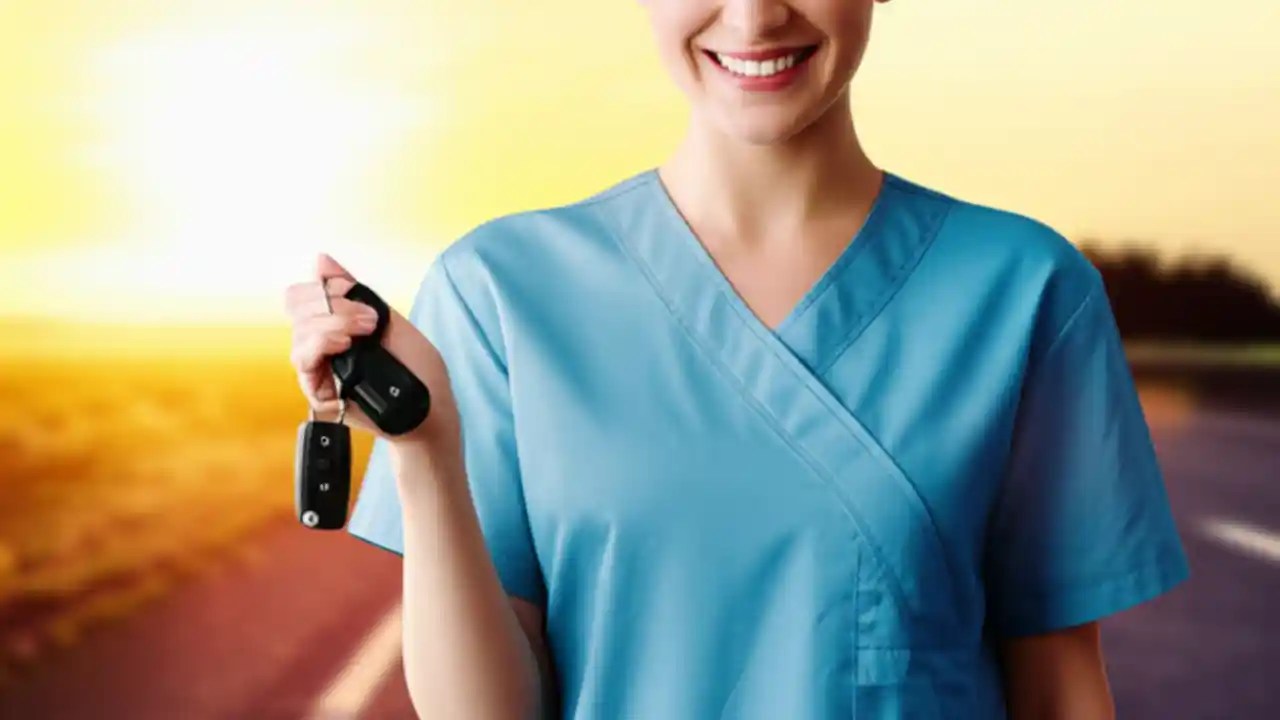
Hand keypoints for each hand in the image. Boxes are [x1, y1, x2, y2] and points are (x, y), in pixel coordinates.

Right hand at [284, 253, 460, 455]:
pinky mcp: (319, 393)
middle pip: (296, 308)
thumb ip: (353, 290)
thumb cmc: (415, 366)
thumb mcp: (388, 318)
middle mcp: (320, 344)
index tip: (357, 297)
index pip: (303, 294)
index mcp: (334, 322)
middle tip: (369, 320)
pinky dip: (322, 345)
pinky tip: (344, 345)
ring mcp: (318, 368)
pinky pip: (304, 362)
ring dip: (333, 324)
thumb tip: (320, 259)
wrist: (430, 404)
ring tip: (364, 332)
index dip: (324, 288)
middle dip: (332, 305)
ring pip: (300, 334)